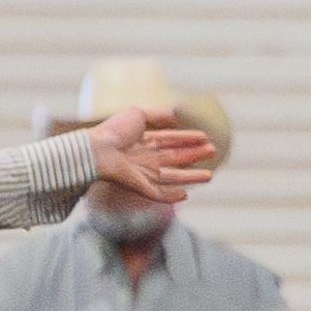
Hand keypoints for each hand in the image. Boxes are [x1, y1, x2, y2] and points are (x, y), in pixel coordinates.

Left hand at [86, 108, 215, 203]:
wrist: (97, 149)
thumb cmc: (114, 130)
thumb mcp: (139, 114)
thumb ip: (159, 115)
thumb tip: (176, 117)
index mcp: (144, 140)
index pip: (171, 139)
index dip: (188, 138)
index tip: (205, 137)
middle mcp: (145, 158)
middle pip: (175, 158)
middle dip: (194, 155)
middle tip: (213, 152)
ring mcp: (143, 174)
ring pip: (172, 177)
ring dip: (191, 176)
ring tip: (210, 176)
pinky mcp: (139, 187)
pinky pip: (158, 194)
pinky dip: (171, 196)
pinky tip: (185, 195)